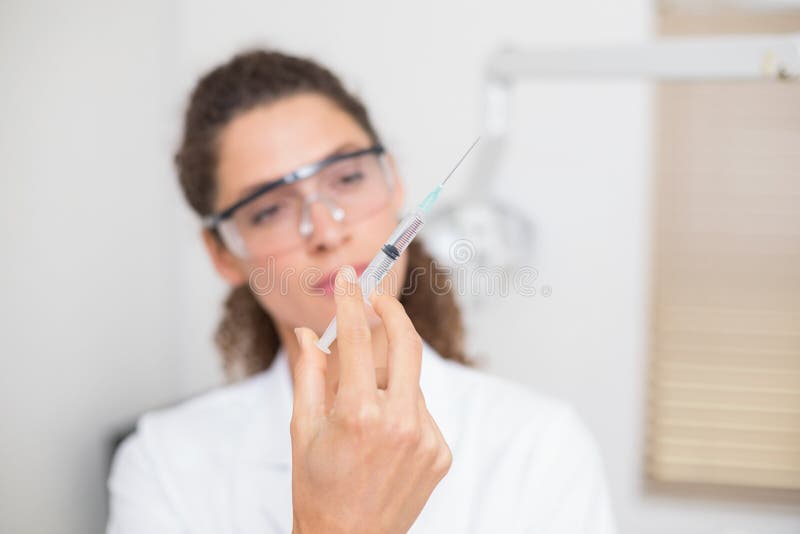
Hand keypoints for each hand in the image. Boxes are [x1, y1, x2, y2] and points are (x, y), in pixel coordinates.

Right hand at [290, 265, 451, 533]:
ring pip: (411, 382)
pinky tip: (383, 437)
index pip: (358, 339)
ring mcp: (426, 438)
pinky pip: (421, 411)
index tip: (349, 279)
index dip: (351, 301)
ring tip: (363, 408)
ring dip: (390, 377)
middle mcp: (399, 422)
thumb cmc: (316, 489)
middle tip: (378, 300)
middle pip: (408, 345)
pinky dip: (402, 409)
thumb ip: (309, 375)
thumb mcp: (301, 430)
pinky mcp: (440, 452)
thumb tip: (310, 334)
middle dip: (394, 314)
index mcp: (358, 413)